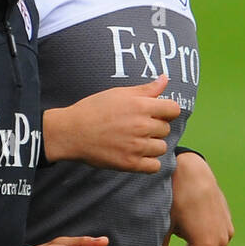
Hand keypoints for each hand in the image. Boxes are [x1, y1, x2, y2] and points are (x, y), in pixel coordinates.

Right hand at [43, 74, 179, 172]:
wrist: (71, 132)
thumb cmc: (93, 109)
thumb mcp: (119, 93)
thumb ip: (145, 89)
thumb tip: (165, 79)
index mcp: (141, 106)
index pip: (173, 110)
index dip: (165, 111)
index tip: (155, 114)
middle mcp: (142, 126)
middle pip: (166, 129)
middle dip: (155, 128)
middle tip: (137, 127)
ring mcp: (136, 146)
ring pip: (161, 148)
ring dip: (152, 145)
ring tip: (136, 142)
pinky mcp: (129, 163)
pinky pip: (154, 166)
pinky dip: (149, 162)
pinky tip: (137, 155)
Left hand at [163, 151, 233, 245]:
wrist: (192, 171)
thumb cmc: (173, 198)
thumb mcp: (162, 227)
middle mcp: (220, 242)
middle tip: (174, 244)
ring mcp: (227, 233)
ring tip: (182, 231)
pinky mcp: (228, 225)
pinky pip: (214, 244)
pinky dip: (201, 243)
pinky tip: (191, 224)